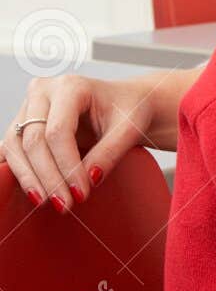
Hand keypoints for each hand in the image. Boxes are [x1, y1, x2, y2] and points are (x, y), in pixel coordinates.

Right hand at [2, 72, 161, 213]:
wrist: (125, 102)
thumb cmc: (128, 110)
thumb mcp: (130, 129)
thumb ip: (110, 152)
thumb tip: (88, 180)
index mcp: (71, 86)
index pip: (58, 131)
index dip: (67, 166)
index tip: (81, 192)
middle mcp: (43, 92)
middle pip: (34, 141)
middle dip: (49, 177)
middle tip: (65, 204)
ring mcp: (29, 107)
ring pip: (16, 147)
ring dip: (30, 179)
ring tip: (48, 202)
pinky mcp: (22, 124)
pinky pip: (11, 150)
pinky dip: (18, 172)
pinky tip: (31, 191)